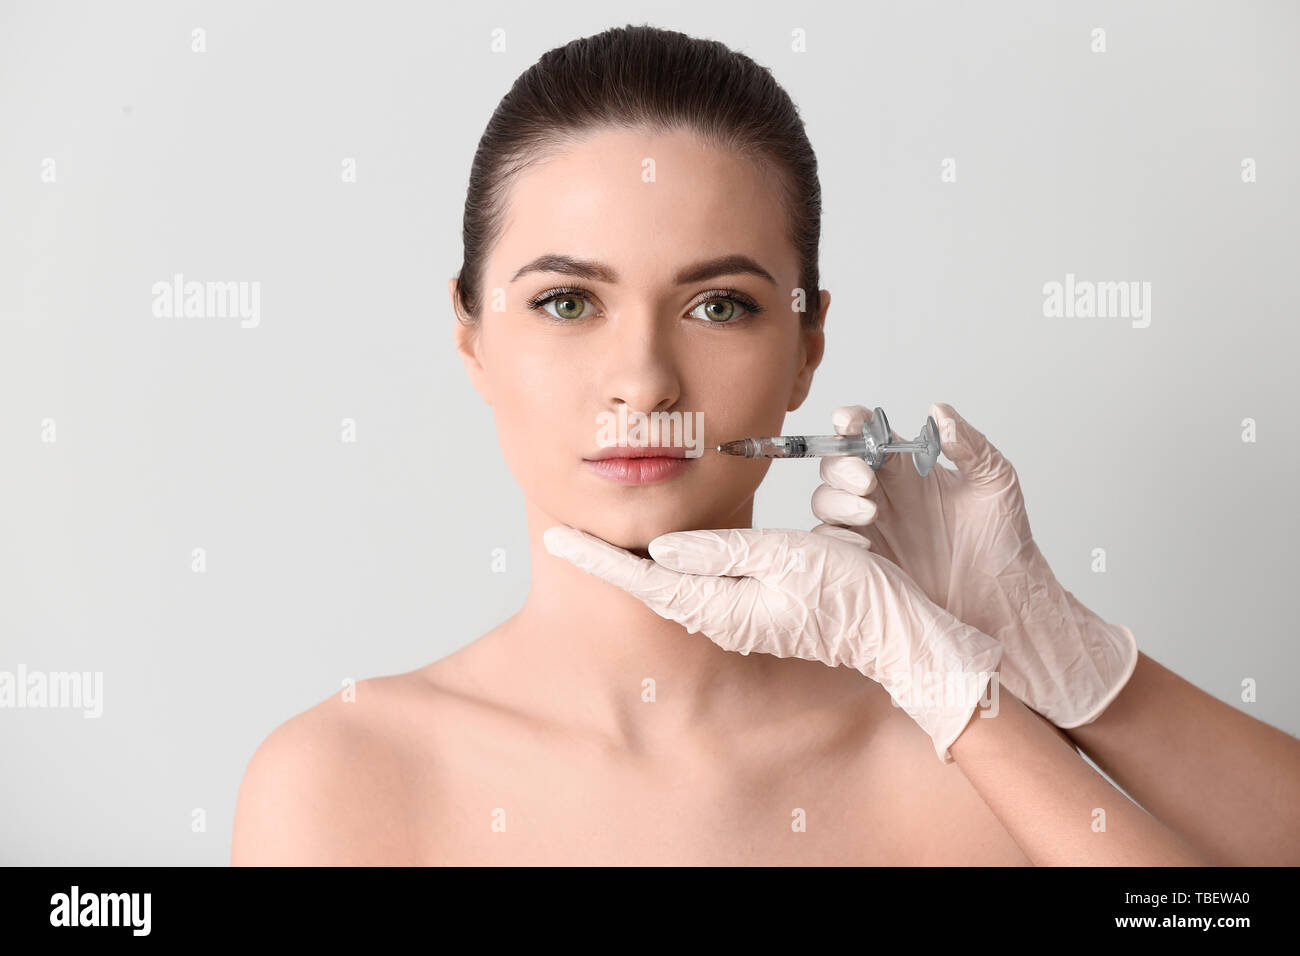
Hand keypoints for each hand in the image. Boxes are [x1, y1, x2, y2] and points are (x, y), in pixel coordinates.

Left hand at [544, 524, 1002, 762]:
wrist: (897, 635)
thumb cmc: (851, 595)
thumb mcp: (783, 558)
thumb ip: (720, 552)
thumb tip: (661, 546)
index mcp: (720, 607)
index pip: (642, 578)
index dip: (596, 556)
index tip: (554, 539)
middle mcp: (721, 619)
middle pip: (650, 583)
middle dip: (607, 557)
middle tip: (565, 532)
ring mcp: (738, 619)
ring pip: (674, 584)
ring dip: (637, 562)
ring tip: (601, 537)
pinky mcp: (756, 613)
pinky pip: (702, 586)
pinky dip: (675, 566)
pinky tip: (665, 551)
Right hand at [810, 402, 1136, 727]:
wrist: (1003, 599)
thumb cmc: (1005, 541)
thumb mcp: (996, 482)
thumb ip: (969, 444)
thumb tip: (939, 412)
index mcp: (911, 469)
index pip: (870, 435)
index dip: (852, 423)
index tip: (847, 421)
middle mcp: (885, 494)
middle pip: (837, 465)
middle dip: (842, 466)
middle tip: (867, 481)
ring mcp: (871, 529)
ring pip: (825, 500)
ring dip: (836, 499)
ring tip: (869, 513)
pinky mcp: (864, 562)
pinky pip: (828, 544)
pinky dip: (833, 539)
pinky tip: (863, 545)